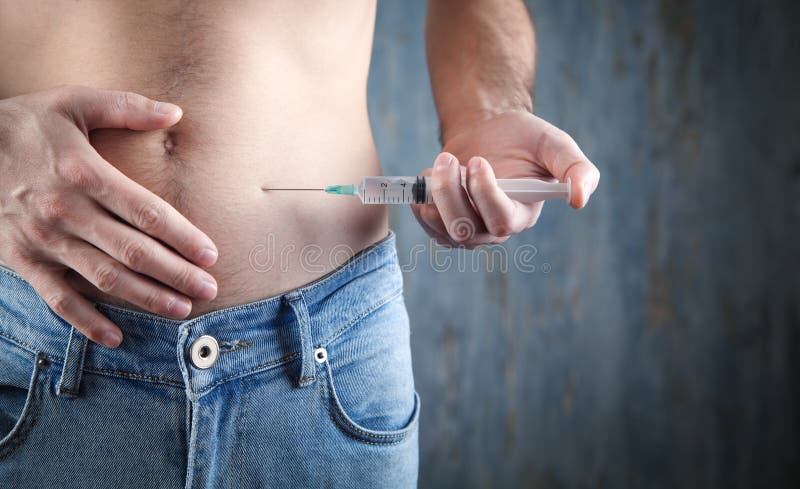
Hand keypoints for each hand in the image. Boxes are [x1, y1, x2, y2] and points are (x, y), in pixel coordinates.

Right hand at [0, 85, 218, 347]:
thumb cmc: (21, 124)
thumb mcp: (71, 102)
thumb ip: (126, 107)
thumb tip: (175, 112)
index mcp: (84, 172)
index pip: (146, 212)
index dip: (183, 237)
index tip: (211, 254)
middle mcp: (66, 212)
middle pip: (133, 252)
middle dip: (176, 274)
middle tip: (209, 289)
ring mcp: (44, 240)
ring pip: (105, 279)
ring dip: (146, 298)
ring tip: (181, 309)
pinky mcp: (23, 260)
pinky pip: (58, 299)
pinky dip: (86, 321)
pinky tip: (116, 337)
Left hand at [411, 111, 599, 247]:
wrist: (490, 130)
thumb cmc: (524, 139)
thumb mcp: (555, 145)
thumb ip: (576, 169)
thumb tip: (580, 198)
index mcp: (523, 212)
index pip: (502, 219)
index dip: (485, 194)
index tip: (477, 161)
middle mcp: (495, 228)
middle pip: (466, 229)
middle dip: (451, 193)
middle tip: (447, 158)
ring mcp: (468, 229)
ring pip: (445, 229)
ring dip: (435, 195)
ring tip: (440, 162)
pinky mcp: (445, 223)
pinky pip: (429, 227)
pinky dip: (421, 205)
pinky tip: (425, 182)